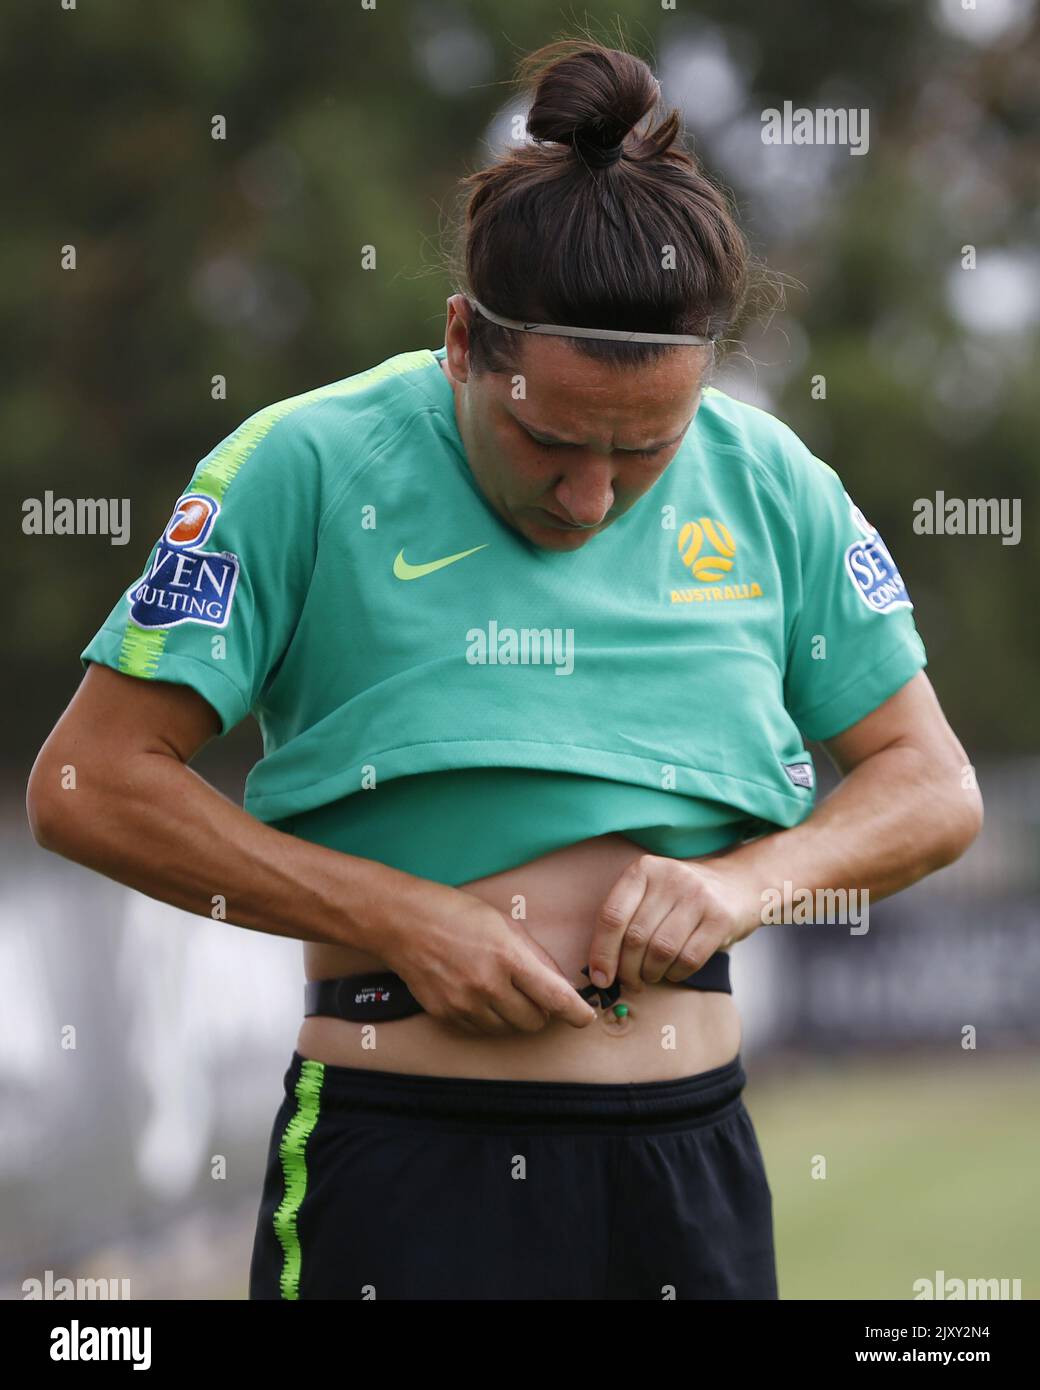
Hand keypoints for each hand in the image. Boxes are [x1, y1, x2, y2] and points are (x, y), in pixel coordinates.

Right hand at [380, 880, 597, 1036]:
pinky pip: (482, 1030)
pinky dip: (489, 1019)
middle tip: (533, 992)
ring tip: (501, 988)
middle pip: (534, 1021)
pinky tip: (479, 994)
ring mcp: (464, 1004)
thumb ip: (536, 956)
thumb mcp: (505, 923)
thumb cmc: (457, 914)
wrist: (404, 923)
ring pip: (509, 1029)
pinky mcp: (446, 1015)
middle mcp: (487, 985)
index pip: (554, 997)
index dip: (576, 1012)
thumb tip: (560, 984)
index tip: (586, 1017)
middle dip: (542, 1011)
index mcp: (508, 957)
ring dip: (514, 1016)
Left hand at [586, 854, 756, 992]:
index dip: (602, 952)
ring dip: (651, 973)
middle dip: (627, 969)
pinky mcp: (720, 918)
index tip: (600, 978)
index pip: (612, 915)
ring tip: (650, 976)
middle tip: (629, 981)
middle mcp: (670, 878)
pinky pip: (688, 959)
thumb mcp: (650, 893)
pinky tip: (673, 971)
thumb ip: (625, 920)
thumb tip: (599, 970)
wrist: (737, 884)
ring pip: (661, 950)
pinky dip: (675, 974)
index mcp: (643, 869)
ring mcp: (698, 896)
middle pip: (636, 937)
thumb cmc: (680, 898)